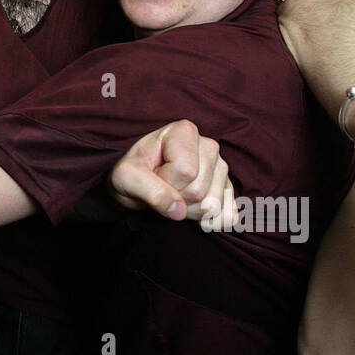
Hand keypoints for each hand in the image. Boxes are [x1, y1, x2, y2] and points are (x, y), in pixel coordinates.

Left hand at [109, 120, 232, 222]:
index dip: (165, 183)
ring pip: (212, 205)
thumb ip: (150, 191)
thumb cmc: (132, 173)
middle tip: (162, 189)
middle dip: (176, 199)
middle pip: (200, 190)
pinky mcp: (227, 188)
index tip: (153, 176)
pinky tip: (194, 214)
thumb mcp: (127, 177)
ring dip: (188, 211)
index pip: (186, 171)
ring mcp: (221, 167)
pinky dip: (211, 222)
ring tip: (174, 196)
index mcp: (184, 132)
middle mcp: (208, 146)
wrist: (137, 184)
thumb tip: (178, 210)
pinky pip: (227, 215)